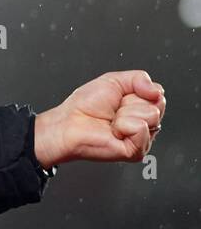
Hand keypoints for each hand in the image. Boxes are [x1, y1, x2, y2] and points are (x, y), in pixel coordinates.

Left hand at [33, 70, 164, 167]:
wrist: (69, 122)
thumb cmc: (85, 105)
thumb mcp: (113, 80)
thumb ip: (139, 78)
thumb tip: (157, 90)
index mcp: (141, 107)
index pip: (158, 94)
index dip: (138, 90)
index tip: (120, 96)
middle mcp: (144, 123)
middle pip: (158, 105)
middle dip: (131, 101)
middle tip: (115, 109)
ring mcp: (142, 138)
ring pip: (151, 115)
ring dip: (126, 113)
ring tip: (113, 120)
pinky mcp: (137, 150)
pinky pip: (141, 128)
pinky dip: (124, 125)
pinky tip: (114, 131)